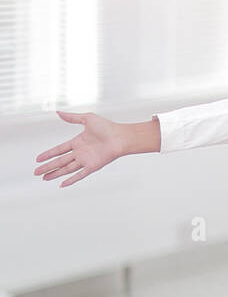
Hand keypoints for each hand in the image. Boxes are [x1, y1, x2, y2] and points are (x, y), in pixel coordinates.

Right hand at [33, 111, 148, 186]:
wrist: (121, 137)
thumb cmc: (108, 127)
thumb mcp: (87, 119)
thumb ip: (72, 118)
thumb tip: (58, 112)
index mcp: (78, 142)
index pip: (59, 150)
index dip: (48, 154)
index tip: (38, 159)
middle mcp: (80, 152)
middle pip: (60, 161)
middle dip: (48, 166)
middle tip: (36, 172)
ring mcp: (86, 160)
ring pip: (66, 169)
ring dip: (55, 173)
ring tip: (44, 178)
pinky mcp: (92, 166)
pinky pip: (79, 175)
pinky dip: (71, 180)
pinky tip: (62, 184)